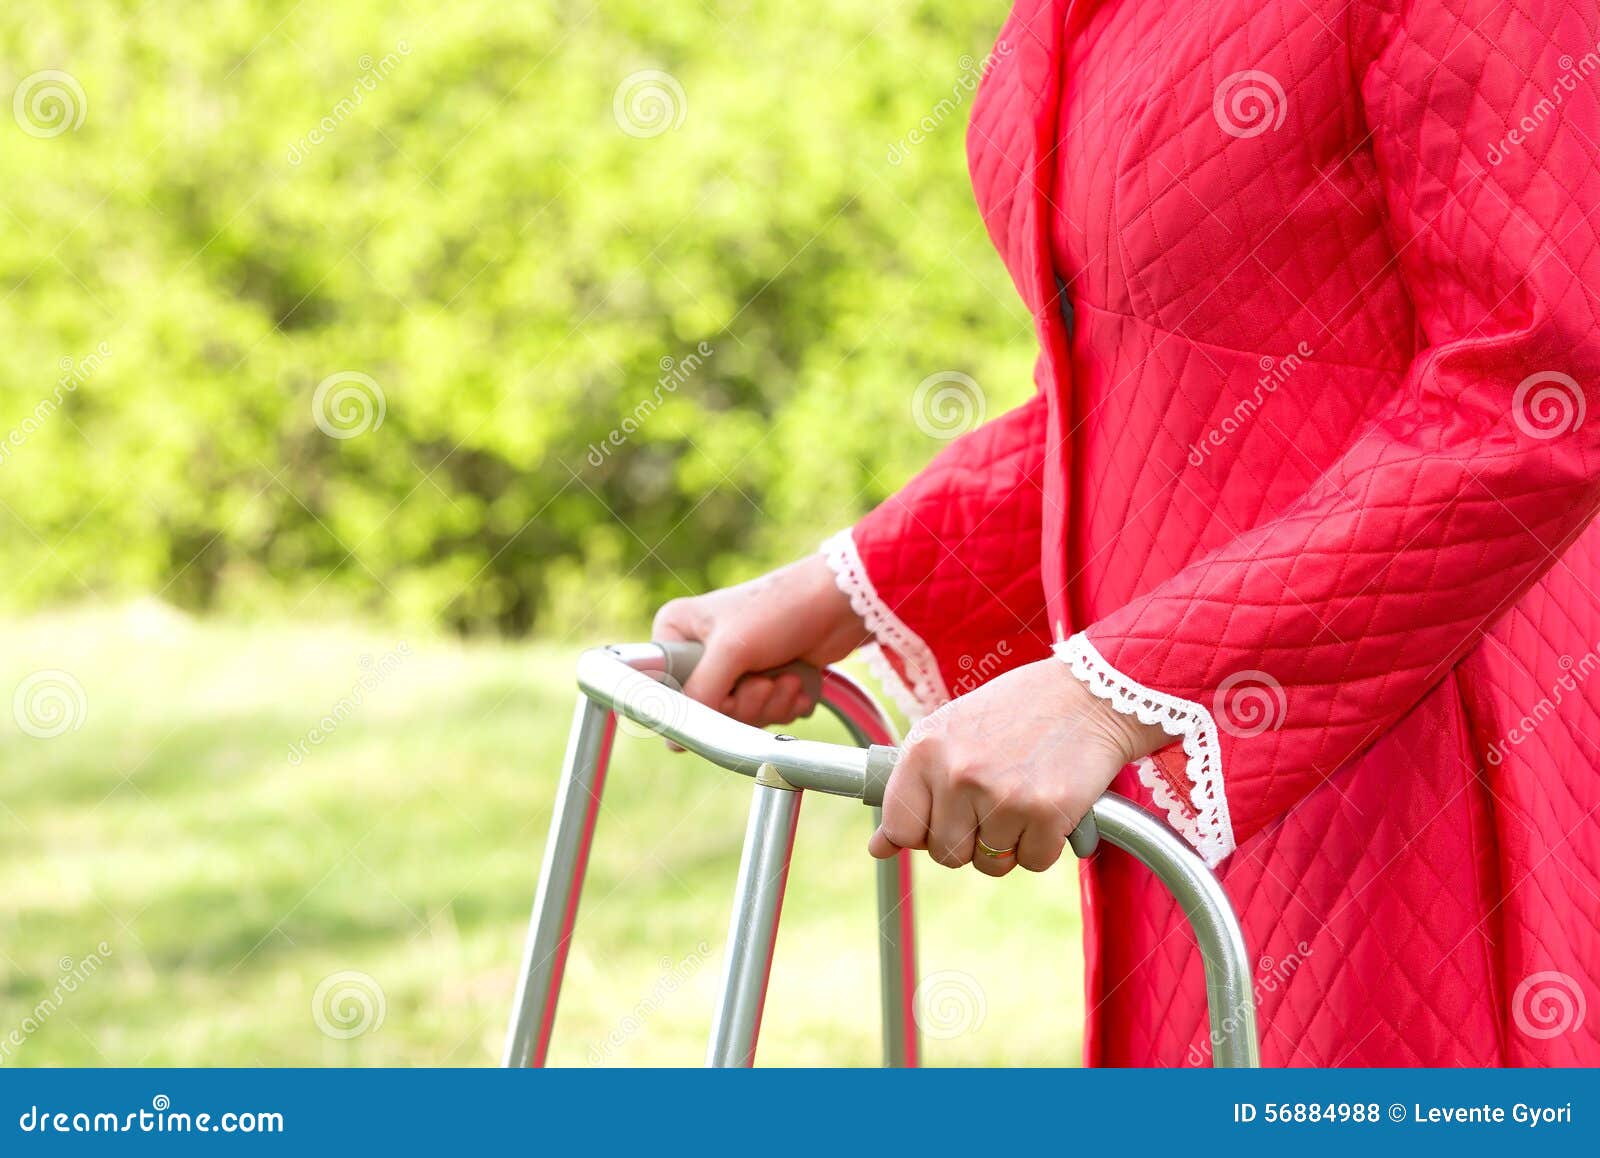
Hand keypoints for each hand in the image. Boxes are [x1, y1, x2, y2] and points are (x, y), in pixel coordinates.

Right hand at [652, 554, 867, 726]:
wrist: (841, 603)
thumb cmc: (782, 608)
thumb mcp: (732, 649)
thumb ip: (700, 693)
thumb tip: (673, 741)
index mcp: (678, 630)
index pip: (667, 689)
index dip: (697, 702)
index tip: (725, 694)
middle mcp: (701, 650)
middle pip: (708, 709)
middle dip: (745, 703)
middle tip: (764, 682)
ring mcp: (734, 667)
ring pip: (739, 716)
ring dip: (769, 705)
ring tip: (786, 678)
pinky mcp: (763, 680)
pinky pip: (765, 715)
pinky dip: (785, 705)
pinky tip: (797, 682)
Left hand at [868, 658, 1170, 876]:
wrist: (1090, 694)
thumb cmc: (1017, 713)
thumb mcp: (951, 734)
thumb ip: (912, 788)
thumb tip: (878, 849)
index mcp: (925, 748)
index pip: (901, 828)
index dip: (925, 832)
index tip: (945, 818)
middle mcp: (957, 772)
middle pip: (946, 854)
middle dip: (971, 840)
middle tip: (995, 800)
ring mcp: (1001, 794)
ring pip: (991, 864)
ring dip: (1009, 844)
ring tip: (1023, 798)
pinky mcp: (1046, 812)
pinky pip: (1033, 862)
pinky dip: (1045, 844)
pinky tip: (1050, 805)